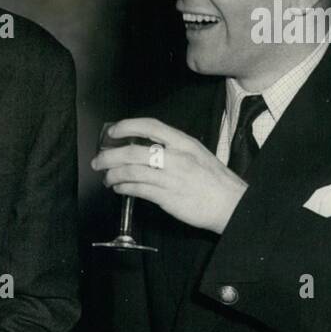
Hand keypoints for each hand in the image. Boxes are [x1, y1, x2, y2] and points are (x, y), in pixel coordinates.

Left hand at [90, 117, 246, 233]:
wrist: (232, 205)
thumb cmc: (214, 181)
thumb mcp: (197, 154)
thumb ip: (173, 148)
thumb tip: (144, 147)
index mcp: (184, 143)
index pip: (151, 126)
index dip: (127, 126)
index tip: (113, 132)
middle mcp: (176, 158)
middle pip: (133, 152)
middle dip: (109, 156)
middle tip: (98, 160)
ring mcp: (171, 178)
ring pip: (131, 172)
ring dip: (113, 174)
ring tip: (107, 178)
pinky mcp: (167, 198)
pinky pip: (138, 190)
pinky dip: (123, 188)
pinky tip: (118, 188)